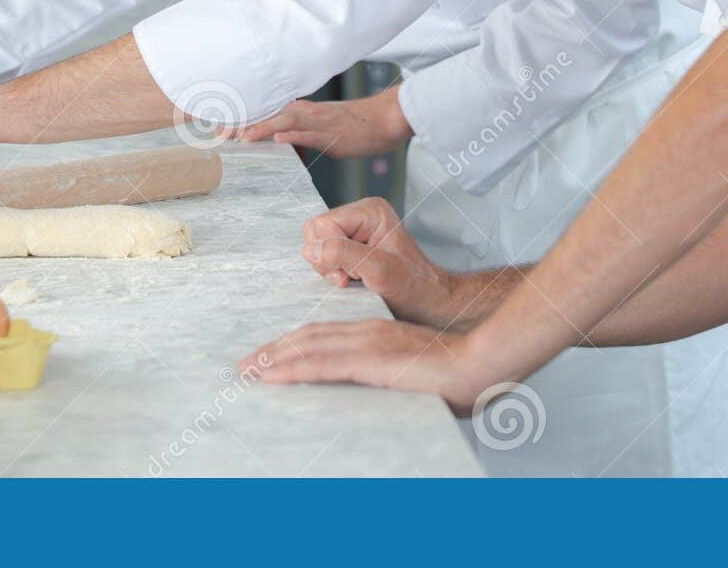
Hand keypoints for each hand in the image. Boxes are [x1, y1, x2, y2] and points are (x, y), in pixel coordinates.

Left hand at [234, 85, 411, 157]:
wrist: (385, 118)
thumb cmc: (357, 124)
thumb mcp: (324, 128)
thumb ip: (302, 133)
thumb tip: (284, 141)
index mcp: (303, 111)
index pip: (267, 114)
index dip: (243, 120)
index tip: (220, 128)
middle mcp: (307, 113)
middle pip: (269, 116)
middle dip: (243, 123)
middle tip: (219, 133)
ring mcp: (319, 122)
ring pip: (285, 121)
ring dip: (262, 128)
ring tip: (241, 137)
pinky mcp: (332, 134)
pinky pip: (310, 134)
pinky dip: (293, 134)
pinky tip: (279, 138)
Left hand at [241, 319, 492, 415]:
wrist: (480, 362)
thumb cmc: (460, 372)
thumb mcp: (419, 373)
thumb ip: (397, 379)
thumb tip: (388, 395)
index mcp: (378, 333)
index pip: (326, 334)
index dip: (295, 344)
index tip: (273, 356)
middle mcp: (367, 332)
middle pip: (309, 337)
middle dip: (275, 350)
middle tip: (247, 364)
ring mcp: (367, 343)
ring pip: (307, 347)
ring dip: (273, 359)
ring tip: (248, 370)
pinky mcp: (370, 360)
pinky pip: (321, 364)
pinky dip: (291, 368)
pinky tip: (271, 376)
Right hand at [301, 197, 454, 324]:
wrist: (426, 301)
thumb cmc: (412, 286)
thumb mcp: (379, 271)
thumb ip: (344, 255)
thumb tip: (311, 249)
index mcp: (370, 210)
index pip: (323, 225)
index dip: (330, 253)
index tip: (352, 274)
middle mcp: (360, 215)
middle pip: (316, 232)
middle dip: (327, 260)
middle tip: (352, 278)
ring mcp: (354, 230)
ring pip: (316, 245)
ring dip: (331, 268)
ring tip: (356, 279)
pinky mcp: (349, 245)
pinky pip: (323, 255)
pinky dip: (333, 271)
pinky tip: (354, 279)